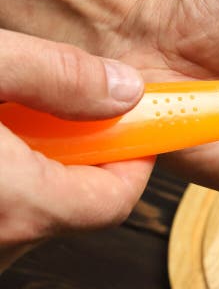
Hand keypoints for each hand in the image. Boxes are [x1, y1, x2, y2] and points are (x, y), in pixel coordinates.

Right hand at [0, 30, 151, 269]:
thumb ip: (56, 76)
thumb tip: (123, 89)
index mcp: (14, 202)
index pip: (116, 199)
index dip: (135, 156)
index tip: (135, 125)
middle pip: (77, 206)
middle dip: (84, 157)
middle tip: (66, 114)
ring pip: (34, 210)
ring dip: (39, 168)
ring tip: (11, 119)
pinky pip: (0, 212)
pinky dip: (6, 180)